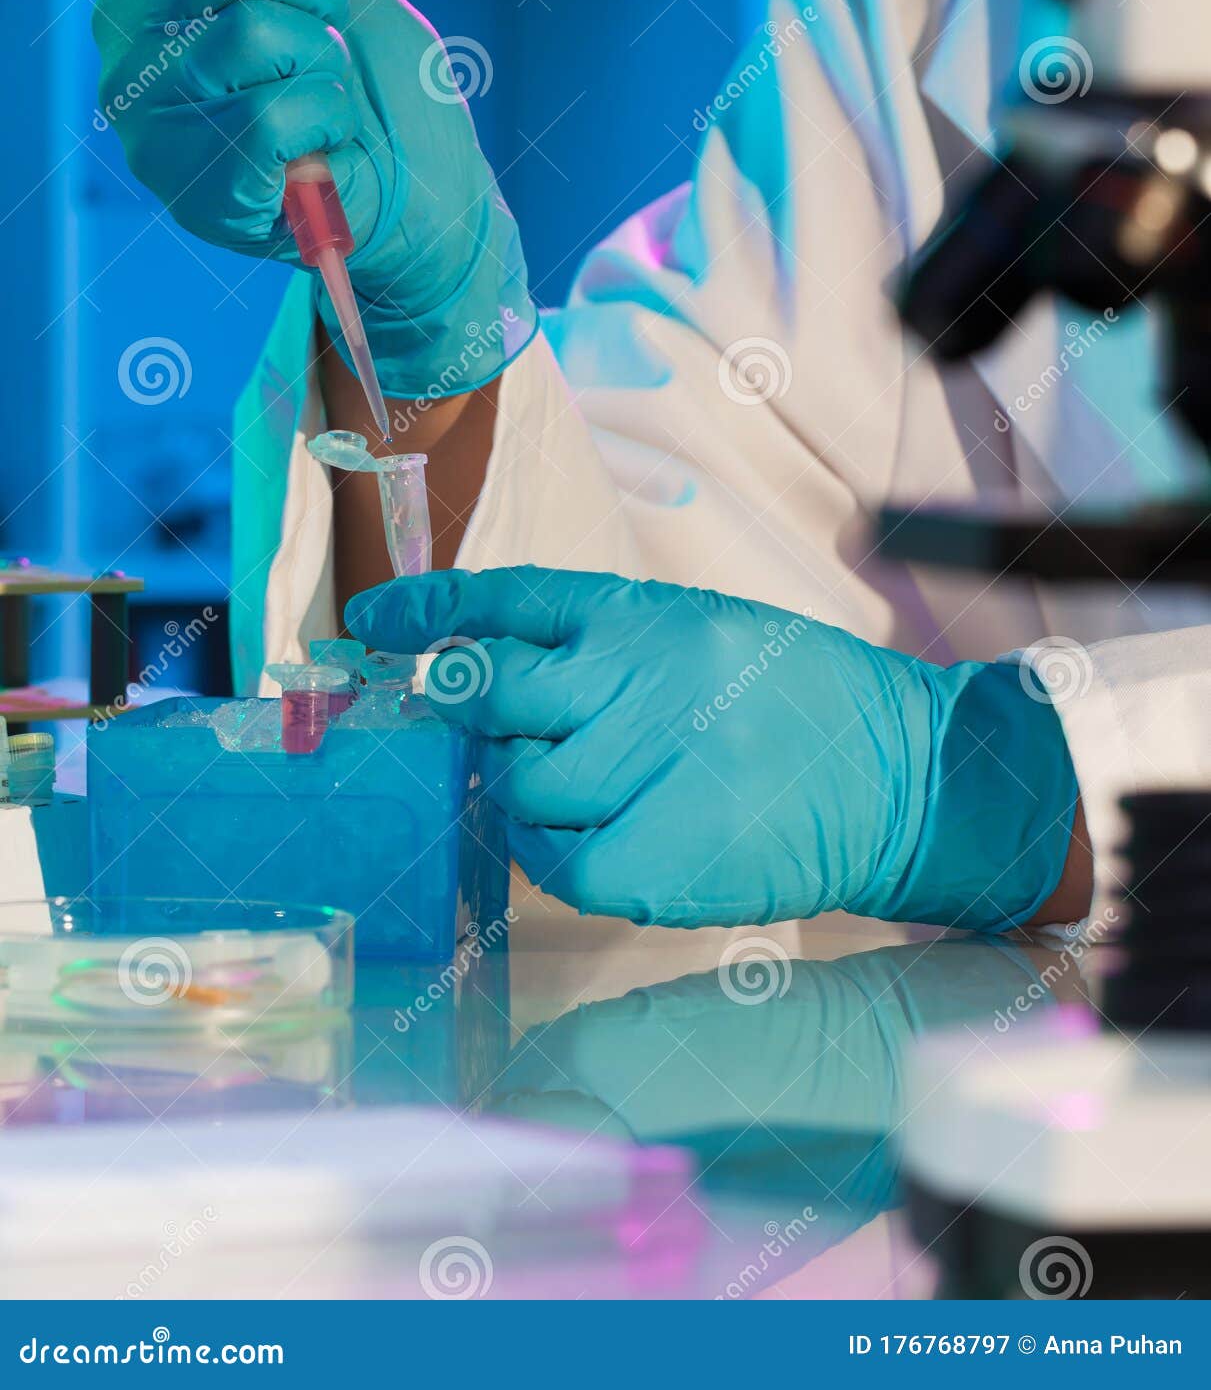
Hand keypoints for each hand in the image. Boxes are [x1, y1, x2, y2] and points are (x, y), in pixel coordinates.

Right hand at [92, 0, 533, 396]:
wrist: (429, 204)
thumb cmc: (381, 94)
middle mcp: (131, 52)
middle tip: (331, 52)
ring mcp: (151, 124)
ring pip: (252, 32)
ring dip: (323, 64)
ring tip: (322, 105)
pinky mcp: (194, 189)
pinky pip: (273, 115)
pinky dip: (327, 125)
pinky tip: (322, 151)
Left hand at [346, 567, 1077, 929]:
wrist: (897, 775)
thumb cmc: (795, 700)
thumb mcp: (700, 633)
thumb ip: (603, 650)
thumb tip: (494, 680)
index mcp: (642, 617)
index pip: (504, 600)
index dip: (427, 612)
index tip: (372, 622)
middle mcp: (627, 681)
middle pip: (488, 697)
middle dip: (476, 716)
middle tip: (503, 733)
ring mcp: (635, 770)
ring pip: (513, 786)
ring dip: (530, 789)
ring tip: (599, 789)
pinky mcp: (645, 860)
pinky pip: (548, 861)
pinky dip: (558, 854)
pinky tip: (608, 838)